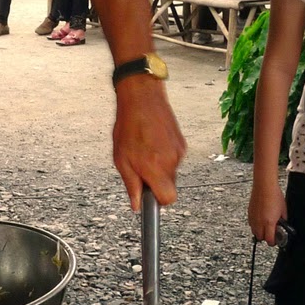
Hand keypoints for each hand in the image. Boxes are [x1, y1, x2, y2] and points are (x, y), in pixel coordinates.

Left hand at [112, 79, 186, 207]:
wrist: (142, 98)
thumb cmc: (128, 127)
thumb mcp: (121, 160)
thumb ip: (131, 185)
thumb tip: (137, 206)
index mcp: (155, 168)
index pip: (168, 199)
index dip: (159, 200)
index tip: (149, 196)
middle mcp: (171, 162)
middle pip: (169, 186)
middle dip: (156, 182)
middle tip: (140, 166)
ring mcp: (179, 152)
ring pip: (171, 171)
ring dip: (159, 167)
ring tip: (144, 149)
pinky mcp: (182, 143)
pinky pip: (174, 158)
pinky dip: (164, 155)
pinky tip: (152, 141)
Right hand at [248, 180, 286, 244]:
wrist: (264, 186)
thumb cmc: (274, 195)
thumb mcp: (283, 210)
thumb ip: (282, 220)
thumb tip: (282, 225)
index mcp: (269, 222)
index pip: (269, 240)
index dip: (273, 242)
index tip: (275, 240)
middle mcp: (259, 222)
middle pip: (260, 238)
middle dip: (266, 237)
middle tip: (271, 233)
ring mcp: (253, 218)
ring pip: (254, 232)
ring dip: (260, 232)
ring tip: (266, 227)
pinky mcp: (249, 213)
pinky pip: (251, 224)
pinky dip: (255, 225)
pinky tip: (260, 220)